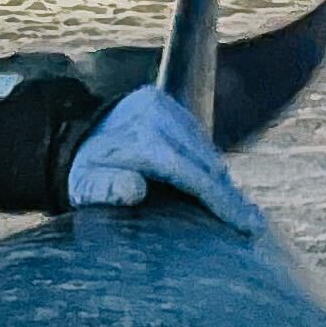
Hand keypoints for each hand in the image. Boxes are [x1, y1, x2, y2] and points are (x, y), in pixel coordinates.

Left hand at [65, 84, 259, 230]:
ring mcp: (164, 104)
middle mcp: (157, 115)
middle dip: (228, 196)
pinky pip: (197, 139)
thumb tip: (134, 190)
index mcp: (142, 140)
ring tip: (239, 212)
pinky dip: (207, 164)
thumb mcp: (84, 188)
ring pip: (206, 150)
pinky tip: (216, 188)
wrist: (73, 134)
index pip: (194, 175)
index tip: (248, 224)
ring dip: (220, 181)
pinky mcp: (167, 101)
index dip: (223, 201)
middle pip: (206, 163)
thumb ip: (104, 190)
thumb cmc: (84, 173)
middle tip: (252, 225)